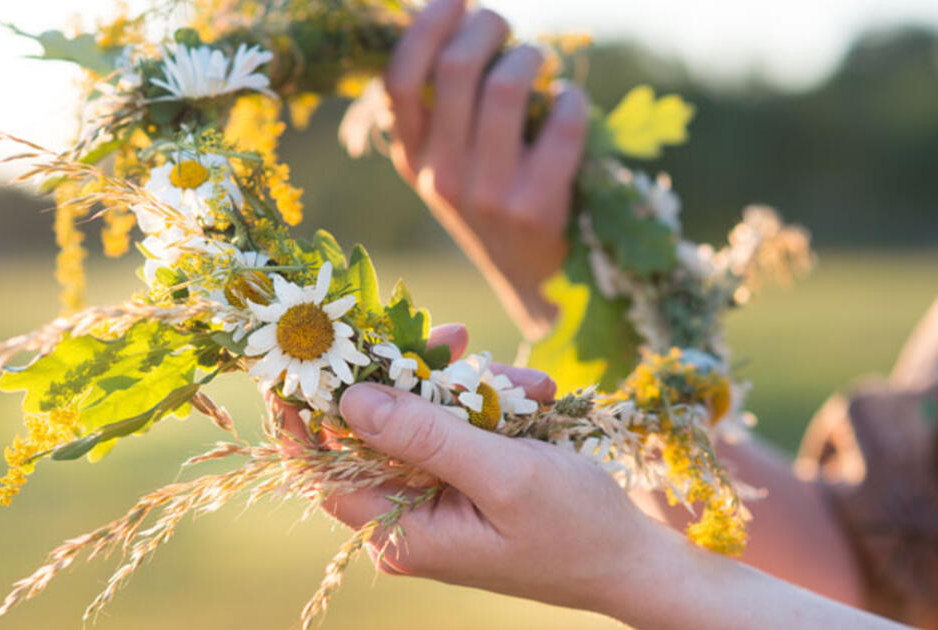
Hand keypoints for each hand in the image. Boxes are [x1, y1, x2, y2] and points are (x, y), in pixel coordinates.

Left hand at [269, 326, 909, 628]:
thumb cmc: (576, 528)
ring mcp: (436, 502)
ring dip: (468, 389)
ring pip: (423, 421)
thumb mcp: (502, 474)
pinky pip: (457, 430)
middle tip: (452, 339)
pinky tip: (536, 395)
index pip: (322, 467)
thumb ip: (426, 436)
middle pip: (377, 431)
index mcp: (401, 530)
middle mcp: (407, 518)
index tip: (302, 353)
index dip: (303, 412)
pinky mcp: (464, 486)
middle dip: (415, 378)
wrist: (635, 560)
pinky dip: (489, 406)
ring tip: (528, 384)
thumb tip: (350, 397)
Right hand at [386, 0, 588, 339]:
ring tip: (539, 61)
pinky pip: (560, 121)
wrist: (533, 282)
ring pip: (505, 86)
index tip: (455, 0)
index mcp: (411, 160)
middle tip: (506, 27)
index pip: (398, 80)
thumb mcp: (450, 164)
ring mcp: (486, 195)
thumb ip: (444, 109)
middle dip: (487, 25)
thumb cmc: (494, 201)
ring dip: (531, 56)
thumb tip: (454, 25)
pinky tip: (569, 105)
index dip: (426, 26)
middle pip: (454, 68)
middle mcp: (439, 178)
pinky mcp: (534, 208)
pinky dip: (571, 99)